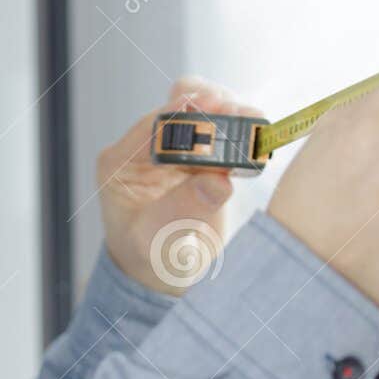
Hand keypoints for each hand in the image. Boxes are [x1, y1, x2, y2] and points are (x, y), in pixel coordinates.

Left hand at [97, 76, 263, 295]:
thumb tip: (219, 182)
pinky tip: (258, 141)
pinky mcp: (204, 155)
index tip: (215, 111)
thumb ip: (182, 211)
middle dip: (214, 107)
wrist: (163, 272)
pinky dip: (242, 131)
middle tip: (243, 117)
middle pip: (180, 106)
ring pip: (207, 110)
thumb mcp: (157, 242)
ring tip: (256, 127)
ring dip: (232, 114)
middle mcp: (146, 148)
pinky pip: (224, 132)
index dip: (184, 116)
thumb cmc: (149, 260)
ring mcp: (177, 148)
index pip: (152, 127)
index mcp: (120, 164)